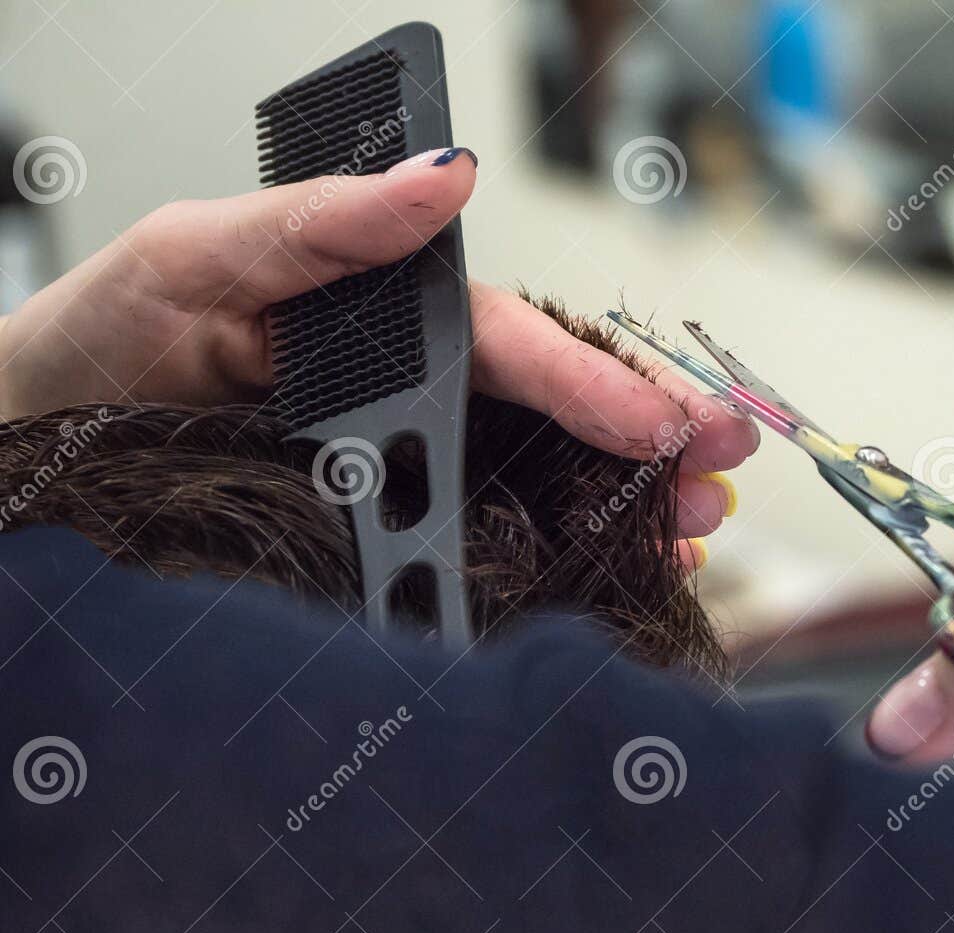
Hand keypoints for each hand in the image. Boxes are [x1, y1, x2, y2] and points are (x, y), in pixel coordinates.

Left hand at [0, 148, 753, 541]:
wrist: (43, 438)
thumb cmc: (111, 336)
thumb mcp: (199, 254)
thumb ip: (319, 226)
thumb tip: (441, 181)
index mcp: (384, 316)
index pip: (511, 345)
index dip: (594, 383)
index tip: (662, 424)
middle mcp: (408, 389)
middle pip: (553, 414)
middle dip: (649, 439)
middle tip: (723, 470)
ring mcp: (402, 461)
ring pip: (538, 480)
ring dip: (627, 503)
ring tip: (694, 527)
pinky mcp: (384, 526)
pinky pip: (483, 543)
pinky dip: (562, 558)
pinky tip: (620, 566)